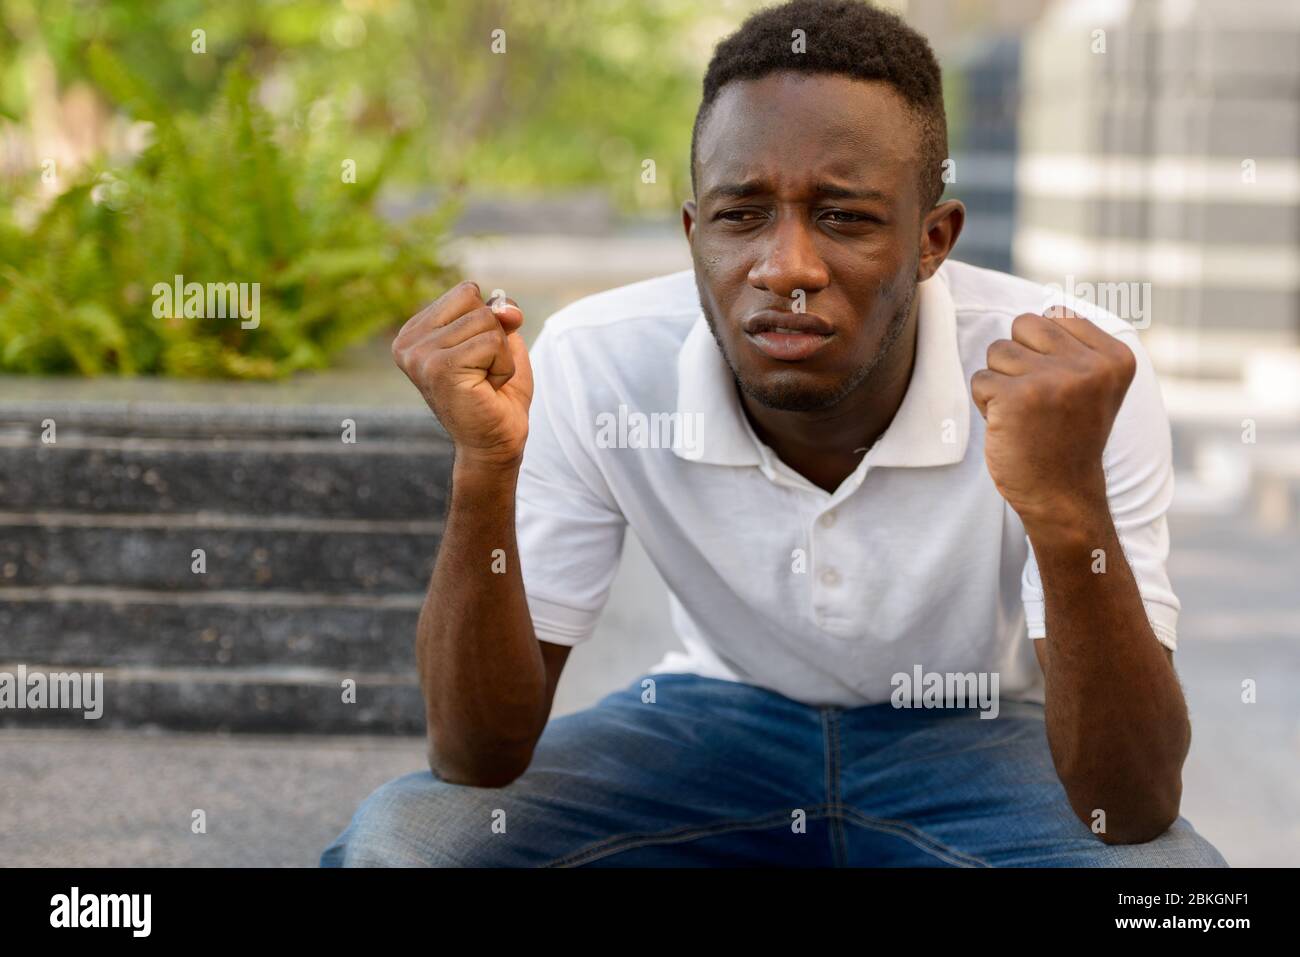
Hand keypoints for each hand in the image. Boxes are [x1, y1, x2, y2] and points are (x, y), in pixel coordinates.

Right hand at [392, 280, 531, 469]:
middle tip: (482, 374)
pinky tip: (486, 389)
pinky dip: (502, 368)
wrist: (496, 442)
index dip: (488, 323)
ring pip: (487, 323)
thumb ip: (501, 314)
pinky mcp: (438, 369)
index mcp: (415, 332)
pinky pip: (493, 343)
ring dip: (500, 356)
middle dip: (495, 339)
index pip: (466, 293)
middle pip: (476, 305)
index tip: (477, 358)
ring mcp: (420, 356)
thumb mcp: (501, 341)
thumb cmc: (496, 394)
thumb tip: (507, 308)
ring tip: (483, 382)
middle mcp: (409, 343)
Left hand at [970, 306, 1136, 526]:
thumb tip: (1046, 306)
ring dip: (1000, 382)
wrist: (1063, 496)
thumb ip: (1076, 345)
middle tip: (1036, 401)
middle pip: (1023, 325)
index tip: (1060, 390)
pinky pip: (980, 379)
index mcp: (1115, 357)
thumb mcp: (1093, 385)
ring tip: (1024, 414)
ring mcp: (1053, 380)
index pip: (1054, 315)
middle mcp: (1089, 365)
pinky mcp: (1017, 398)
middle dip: (1018, 360)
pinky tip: (1010, 426)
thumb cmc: (1069, 437)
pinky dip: (985, 403)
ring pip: (997, 350)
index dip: (1043, 350)